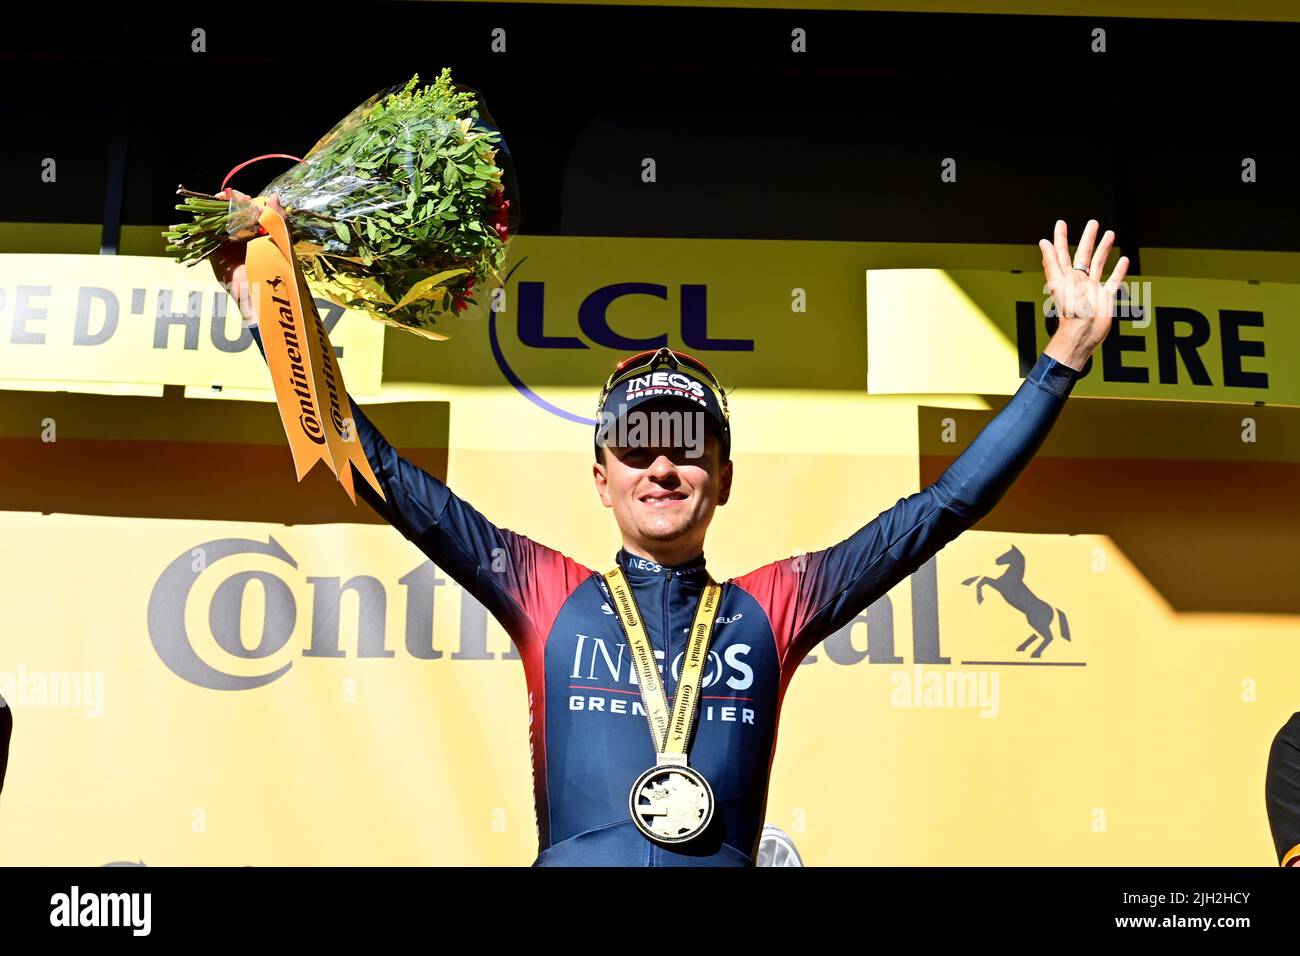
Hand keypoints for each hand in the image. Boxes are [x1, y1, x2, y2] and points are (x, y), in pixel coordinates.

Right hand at [208, 188, 285, 325]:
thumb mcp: (281, 240)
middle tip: (224, 197)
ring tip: (211, 202)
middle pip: (230, 211)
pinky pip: (203, 238)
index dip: (241, 198)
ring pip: (216, 220)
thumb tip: (274, 195)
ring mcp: (228, 244)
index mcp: (259, 230)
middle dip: (226, 201)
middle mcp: (243, 235)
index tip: (235, 195)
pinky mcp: (215, 254)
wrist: (262, 294)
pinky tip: (188, 219)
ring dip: (210, 209)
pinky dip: (196, 227)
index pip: (247, 208)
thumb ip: (278, 218)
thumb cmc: (275, 269)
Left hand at [1038, 219, 1128, 370]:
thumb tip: (1043, 242)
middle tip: (1093, 223)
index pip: (1062, 252)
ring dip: (1104, 249)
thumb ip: (1052, 262)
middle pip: (1083, 254)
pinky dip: (1119, 270)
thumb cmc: (1070, 311)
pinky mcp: (1105, 297)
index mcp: (1065, 276)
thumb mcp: (1059, 283)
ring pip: (1099, 264)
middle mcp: (1078, 280)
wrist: (1083, 333)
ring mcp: (1092, 288)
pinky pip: (1113, 281)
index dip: (1060, 238)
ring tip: (1110, 234)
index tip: (1061, 223)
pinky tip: (1124, 259)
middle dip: (1088, 238)